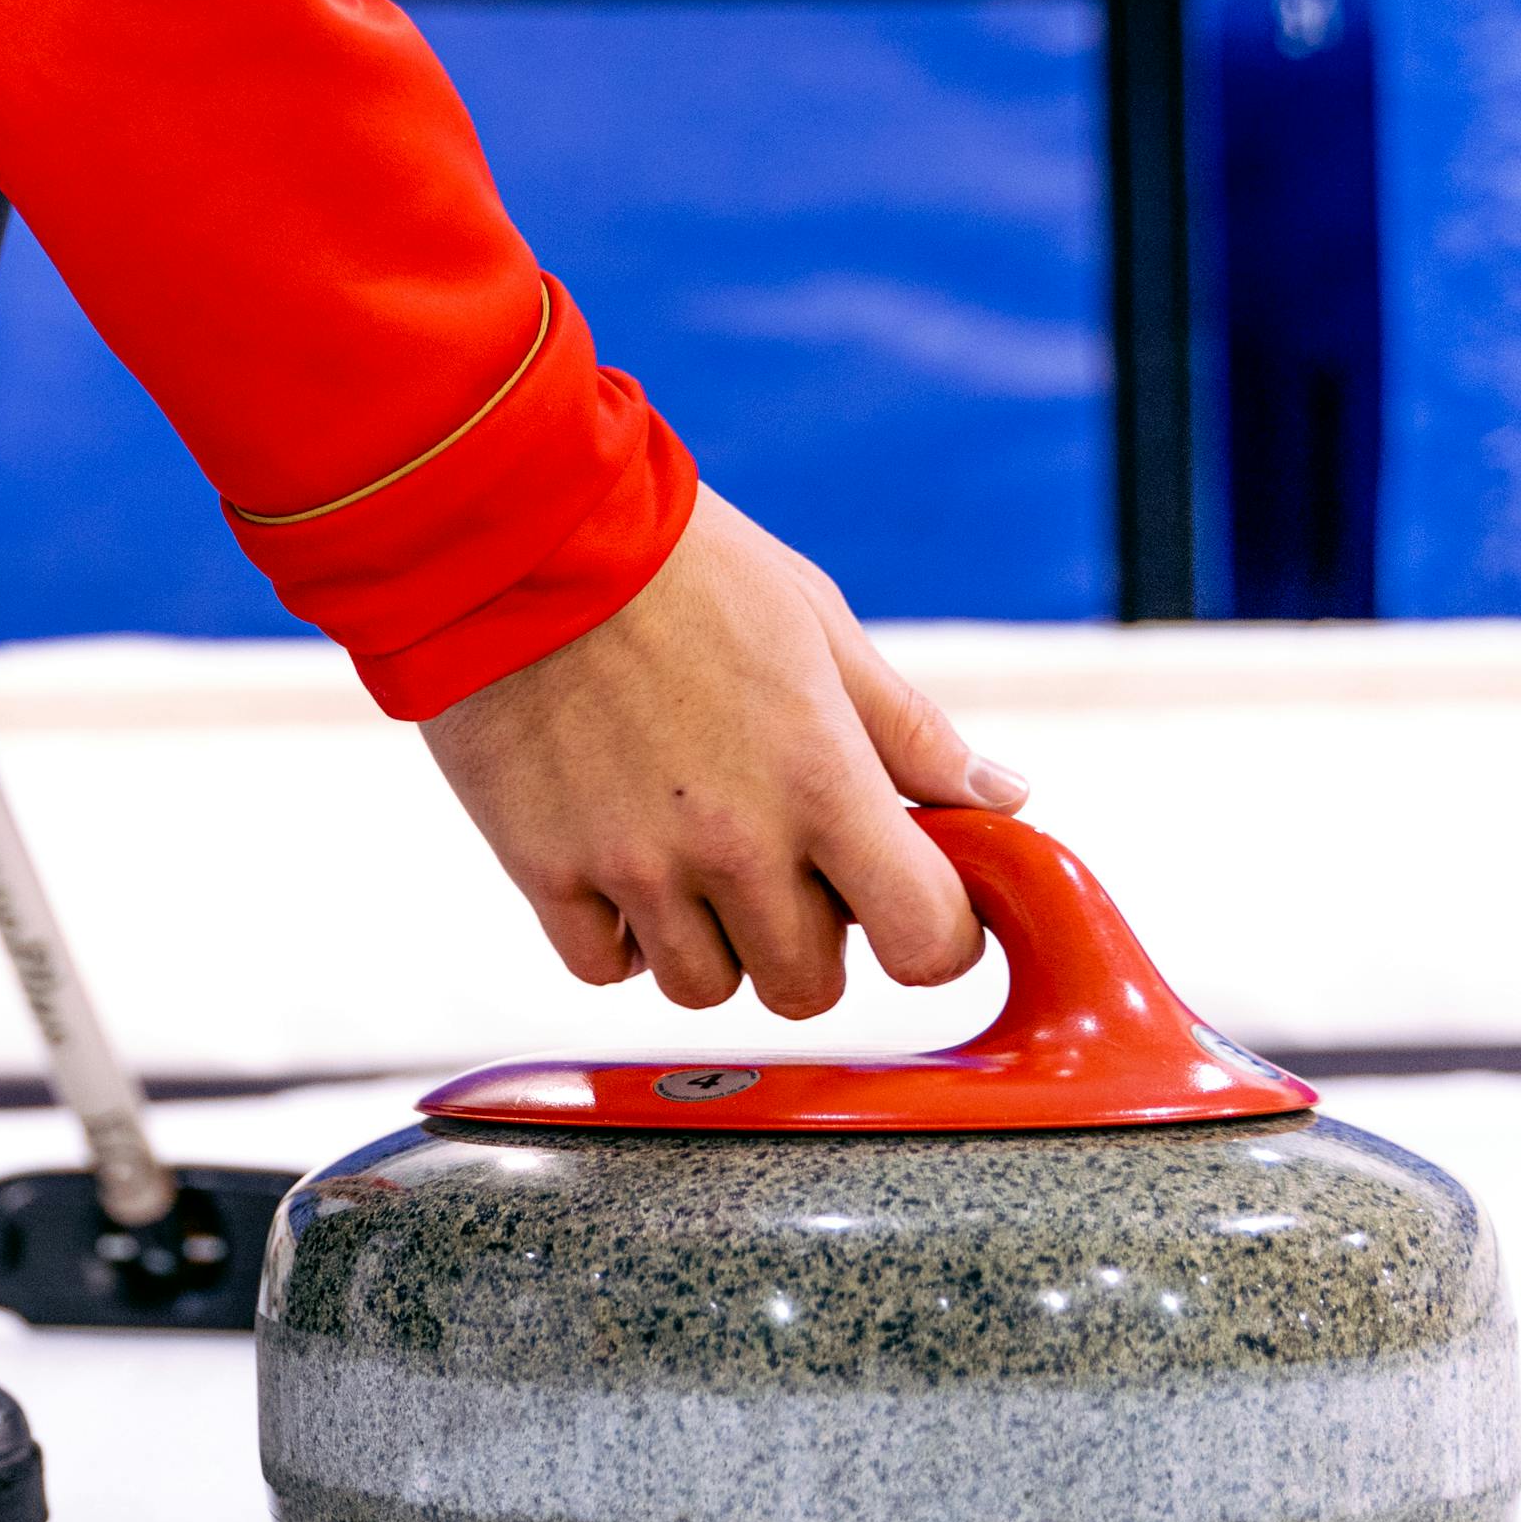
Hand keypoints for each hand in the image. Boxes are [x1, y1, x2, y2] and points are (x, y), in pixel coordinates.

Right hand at [419, 488, 1025, 1016]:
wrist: (516, 533)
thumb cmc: (679, 565)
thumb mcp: (816, 623)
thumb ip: (909, 730)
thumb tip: (1003, 800)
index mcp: (823, 778)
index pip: (925, 938)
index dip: (934, 937)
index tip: (909, 903)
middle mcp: (734, 842)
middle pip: (808, 986)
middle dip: (812, 939)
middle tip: (783, 867)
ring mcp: (633, 866)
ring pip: (704, 988)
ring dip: (713, 942)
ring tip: (693, 860)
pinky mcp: (543, 869)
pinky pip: (604, 968)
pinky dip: (621, 939)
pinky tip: (620, 868)